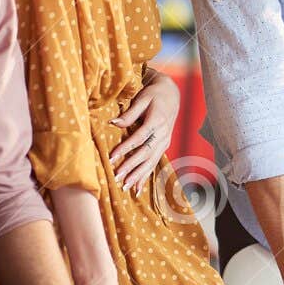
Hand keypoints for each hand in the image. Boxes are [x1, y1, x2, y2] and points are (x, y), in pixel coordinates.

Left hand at [109, 72, 179, 193]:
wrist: (171, 95)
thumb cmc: (154, 95)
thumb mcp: (142, 99)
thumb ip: (129, 113)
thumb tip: (113, 123)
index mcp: (158, 121)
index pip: (140, 137)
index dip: (126, 148)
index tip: (112, 157)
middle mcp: (163, 134)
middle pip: (146, 153)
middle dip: (131, 167)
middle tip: (117, 177)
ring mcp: (165, 142)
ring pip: (151, 162)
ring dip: (138, 176)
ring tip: (125, 187)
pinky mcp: (163, 146)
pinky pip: (154, 164)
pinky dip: (145, 177)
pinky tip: (137, 189)